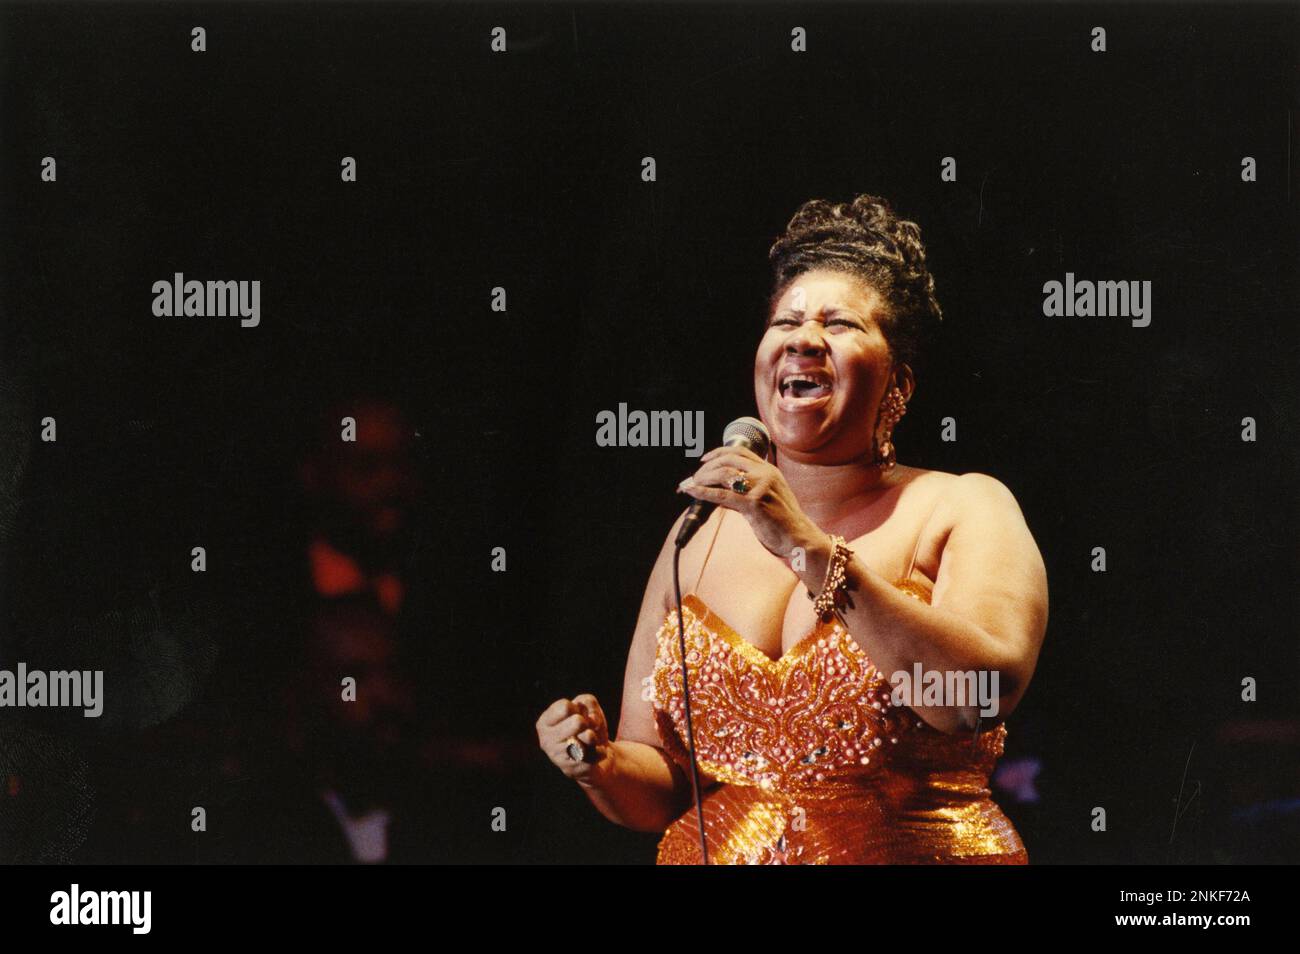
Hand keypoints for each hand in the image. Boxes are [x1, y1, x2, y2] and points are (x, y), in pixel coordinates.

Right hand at [535, 693, 610, 783]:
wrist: (595, 754)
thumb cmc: (585, 726)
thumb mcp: (585, 705)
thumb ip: (587, 702)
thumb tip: (590, 719)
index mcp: (544, 723)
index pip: (565, 706)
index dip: (578, 708)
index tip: (576, 716)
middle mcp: (546, 741)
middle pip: (578, 721)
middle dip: (587, 723)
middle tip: (584, 730)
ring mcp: (560, 757)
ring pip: (588, 737)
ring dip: (594, 736)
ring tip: (589, 741)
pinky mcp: (576, 769)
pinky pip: (597, 752)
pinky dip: (601, 750)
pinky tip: (593, 753)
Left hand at [677, 446, 823, 561]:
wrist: (800, 538)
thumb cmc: (783, 521)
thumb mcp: (768, 496)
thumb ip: (748, 488)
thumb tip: (720, 487)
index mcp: (769, 470)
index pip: (739, 452)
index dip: (718, 453)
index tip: (705, 459)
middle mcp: (765, 474)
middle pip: (728, 460)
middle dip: (707, 467)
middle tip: (695, 477)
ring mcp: (760, 487)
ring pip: (723, 474)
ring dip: (703, 478)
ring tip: (692, 485)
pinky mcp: (754, 504)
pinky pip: (722, 494)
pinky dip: (703, 492)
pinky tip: (691, 491)